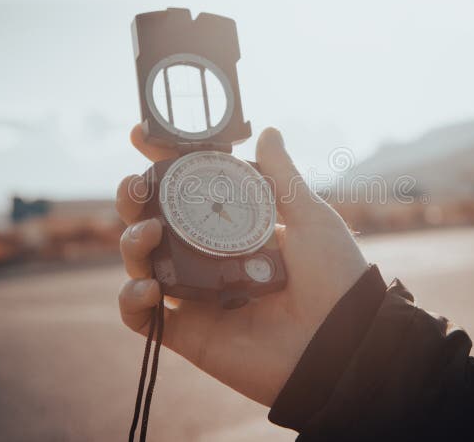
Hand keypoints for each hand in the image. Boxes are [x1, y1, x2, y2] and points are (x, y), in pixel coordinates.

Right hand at [116, 124, 368, 406]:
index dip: (163, 165)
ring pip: (142, 264)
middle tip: (134, 185)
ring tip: (148, 231)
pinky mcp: (189, 333)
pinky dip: (131, 301)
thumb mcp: (310, 218)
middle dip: (135, 199)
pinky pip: (143, 319)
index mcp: (236, 230)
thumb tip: (267, 131)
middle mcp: (210, 260)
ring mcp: (197, 296)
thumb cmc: (334, 277)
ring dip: (131, 242)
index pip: (189, 192)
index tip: (143, 137)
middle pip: (155, 223)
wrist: (341, 341)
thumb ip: (281, 176)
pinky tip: (145, 286)